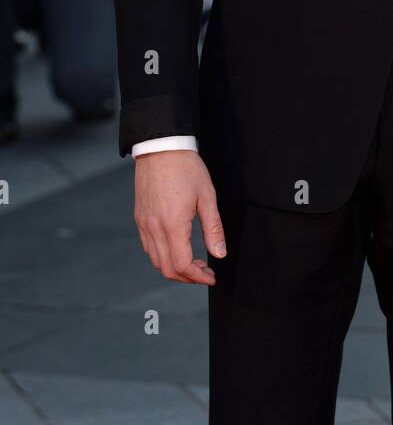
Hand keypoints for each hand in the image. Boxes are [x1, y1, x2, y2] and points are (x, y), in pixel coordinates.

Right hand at [133, 150, 226, 283]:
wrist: (161, 147)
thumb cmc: (186, 168)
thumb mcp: (207, 196)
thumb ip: (213, 228)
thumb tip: (220, 253)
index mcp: (173, 224)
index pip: (182, 264)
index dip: (198, 277)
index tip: (211, 276)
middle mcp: (154, 228)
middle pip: (167, 269)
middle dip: (188, 277)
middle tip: (205, 272)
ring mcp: (144, 224)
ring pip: (156, 261)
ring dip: (175, 268)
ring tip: (194, 262)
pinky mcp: (140, 218)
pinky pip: (149, 247)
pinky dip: (163, 256)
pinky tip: (178, 248)